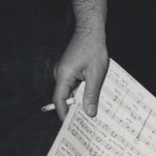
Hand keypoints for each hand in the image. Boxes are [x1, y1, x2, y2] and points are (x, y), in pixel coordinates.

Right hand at [52, 0, 108, 120]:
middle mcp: (60, 73)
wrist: (91, 29)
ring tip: (90, 110)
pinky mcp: (69, 67)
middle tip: (84, 121)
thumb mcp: (96, 73)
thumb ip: (91, 94)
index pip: (59, 100)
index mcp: (63, 75)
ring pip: (69, 89)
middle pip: (64, 96)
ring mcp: (64, 69)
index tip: (71, 126)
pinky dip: (80, 89)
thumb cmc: (93, 48)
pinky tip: (90, 94)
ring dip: (78, 98)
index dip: (64, 114)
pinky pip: (72, 82)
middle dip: (73, 108)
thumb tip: (89, 113)